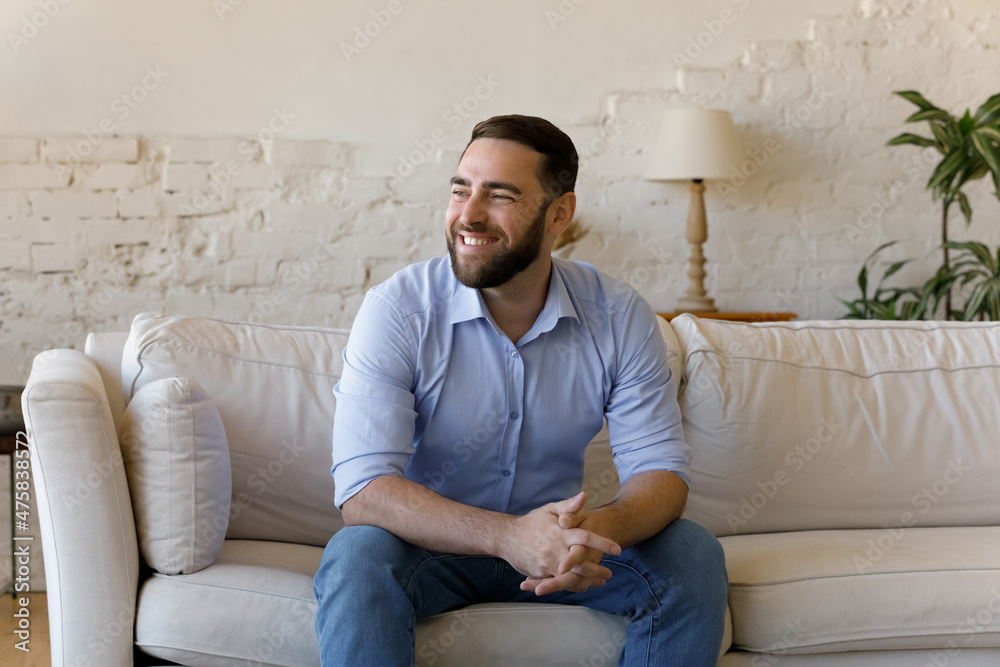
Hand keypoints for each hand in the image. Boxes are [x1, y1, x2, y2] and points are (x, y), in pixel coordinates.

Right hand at [497, 492, 620, 584]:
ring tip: (600, 581)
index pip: (586, 538)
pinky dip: (573, 585)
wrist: (507, 537)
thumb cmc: (532, 522)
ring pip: (572, 576)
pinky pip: (560, 582)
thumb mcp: (550, 510)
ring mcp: (548, 563)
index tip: (618, 549)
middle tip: (609, 573)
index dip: (602, 543)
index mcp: (560, 532)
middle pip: (582, 562)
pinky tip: (583, 585)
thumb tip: (585, 496)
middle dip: (597, 570)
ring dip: (588, 581)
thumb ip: (569, 506)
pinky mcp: (541, 573)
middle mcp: (555, 549)